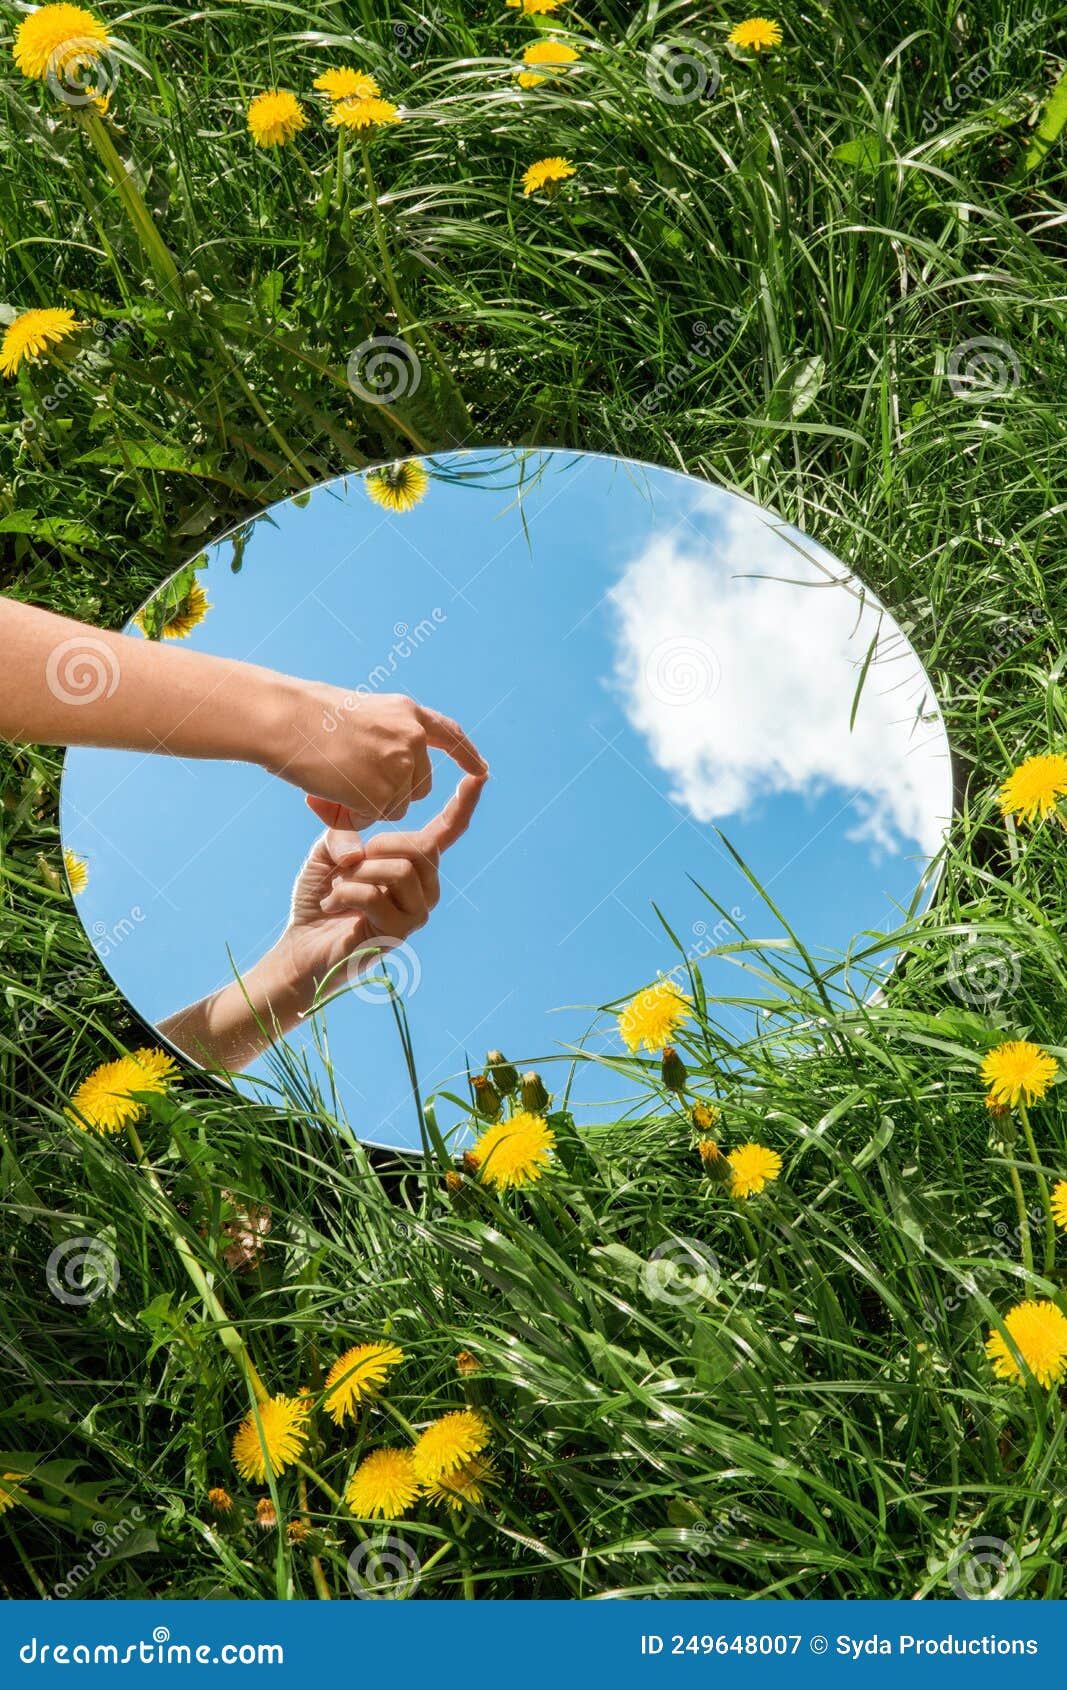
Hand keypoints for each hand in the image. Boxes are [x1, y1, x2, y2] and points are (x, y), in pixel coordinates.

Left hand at [158, 773, 485, 1070]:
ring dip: (359, 873)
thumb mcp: (330, 851)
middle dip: (381, 844)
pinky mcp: (397, 936)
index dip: (464, 804)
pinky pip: (374, 897)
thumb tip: (362, 847)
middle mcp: (425, 890)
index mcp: (414, 865)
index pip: (447, 832)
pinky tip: (332, 905)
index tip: (481, 775)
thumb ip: (348, 834)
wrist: (302, 945)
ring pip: (400, 871)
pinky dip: (344, 894)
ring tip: (339, 886)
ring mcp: (415, 915)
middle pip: (422, 848)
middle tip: (350, 860)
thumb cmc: (321, 896)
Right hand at [264, 682, 486, 827]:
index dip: (466, 754)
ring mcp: (401, 764)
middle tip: (347, 780)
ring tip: (335, 782)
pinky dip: (356, 814)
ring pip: (398, 805)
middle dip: (391, 793)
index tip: (482, 772)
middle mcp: (411, 736)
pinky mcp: (384, 790)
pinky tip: (334, 792)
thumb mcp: (358, 715)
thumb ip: (384, 740)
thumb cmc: (306, 717)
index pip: (448, 734)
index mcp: (406, 712)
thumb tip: (396, 778)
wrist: (284, 719)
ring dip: (370, 805)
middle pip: (420, 785)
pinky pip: (377, 818)